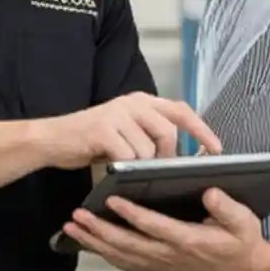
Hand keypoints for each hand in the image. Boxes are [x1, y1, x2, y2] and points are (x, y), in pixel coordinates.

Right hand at [36, 92, 222, 169]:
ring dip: (142, 164)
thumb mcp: (125, 132)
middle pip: (168, 130)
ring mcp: (117, 114)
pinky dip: (125, 167)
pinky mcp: (103, 129)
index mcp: (142, 101)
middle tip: (158, 169)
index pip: (181, 110)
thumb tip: (181, 156)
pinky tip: (113, 166)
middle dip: (168, 155)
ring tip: (127, 168)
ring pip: (148, 147)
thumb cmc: (92, 141)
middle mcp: (132, 103)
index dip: (201, 129)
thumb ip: (150, 134)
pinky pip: (128, 155)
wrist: (52, 139)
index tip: (217, 148)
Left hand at [62, 187, 269, 270]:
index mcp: (189, 241)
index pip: (154, 226)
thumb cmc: (243, 243)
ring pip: (122, 257)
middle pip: (128, 245)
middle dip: (99, 230)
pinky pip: (128, 264)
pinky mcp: (160, 269)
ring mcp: (163, 265)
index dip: (132, 214)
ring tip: (72, 228)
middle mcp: (171, 256)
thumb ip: (226, 207)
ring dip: (95, 243)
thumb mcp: (244, 221)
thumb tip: (210, 191)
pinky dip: (107, 255)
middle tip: (77, 216)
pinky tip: (91, 244)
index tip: (112, 199)